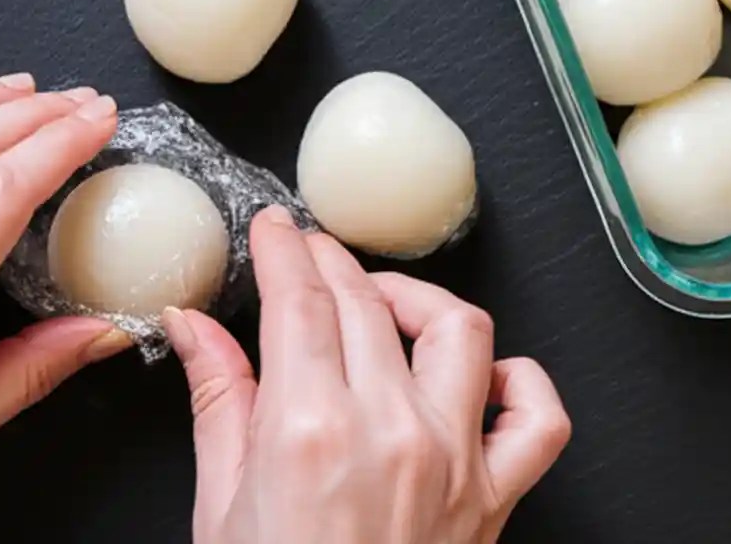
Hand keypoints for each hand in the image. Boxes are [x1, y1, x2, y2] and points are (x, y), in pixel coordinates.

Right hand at [162, 206, 571, 543]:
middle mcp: (389, 432)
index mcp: (308, 431)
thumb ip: (216, 398)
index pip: (301, 300)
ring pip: (459, 329)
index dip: (286, 249)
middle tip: (309, 256)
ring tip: (382, 306)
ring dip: (417, 299)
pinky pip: (538, 416)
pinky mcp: (495, 495)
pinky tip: (480, 376)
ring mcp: (453, 460)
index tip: (277, 229)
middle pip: (367, 302)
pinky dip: (520, 381)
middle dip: (332, 261)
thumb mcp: (220, 502)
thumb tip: (192, 327)